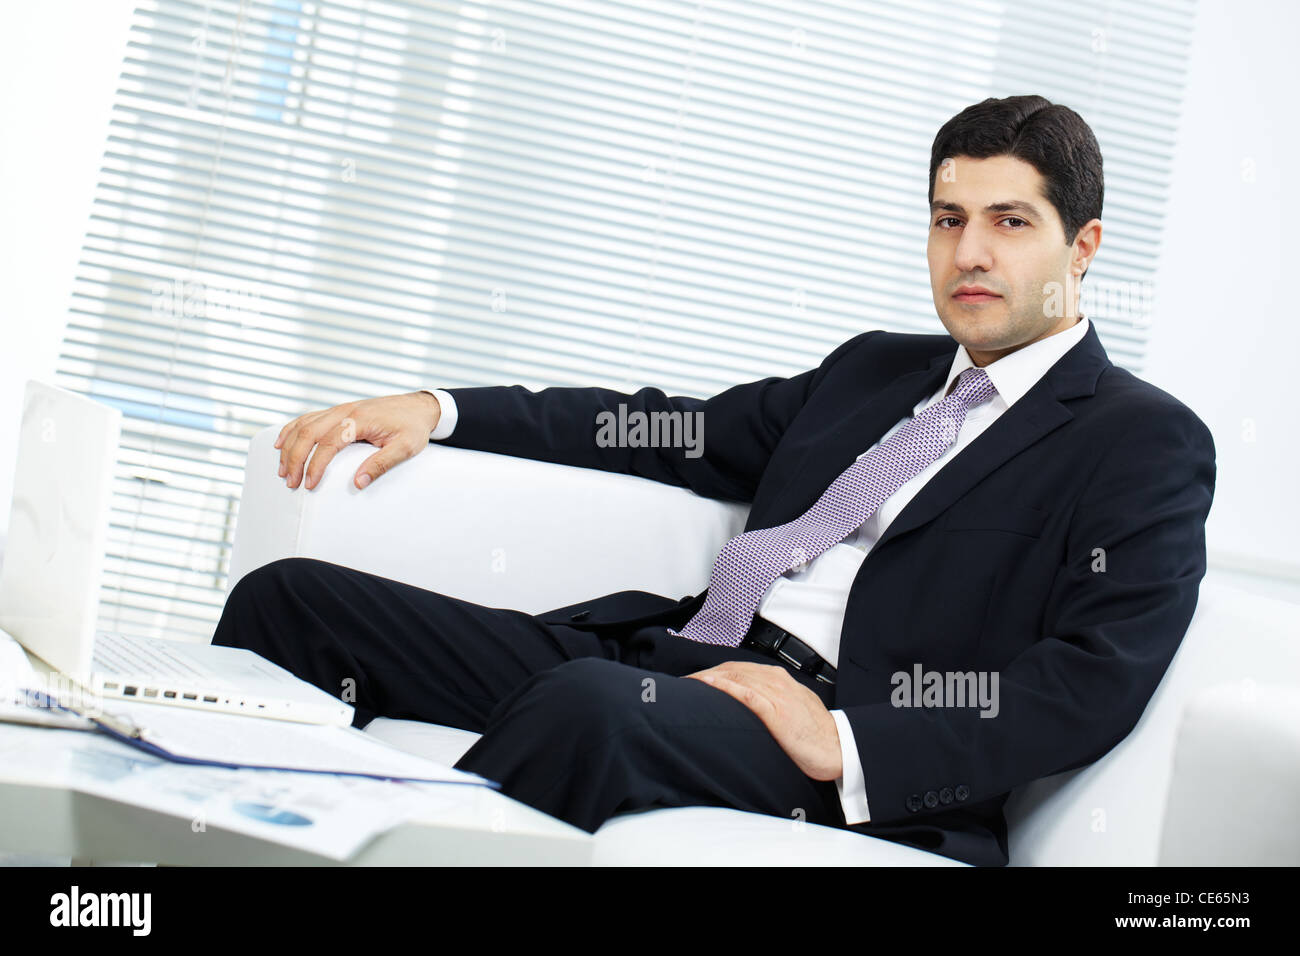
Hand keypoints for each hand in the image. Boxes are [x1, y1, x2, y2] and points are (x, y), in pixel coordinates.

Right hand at [274, 391, 440, 490]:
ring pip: (304, 425)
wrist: (419, 406)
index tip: (309, 485)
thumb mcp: (406, 448)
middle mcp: (345, 411)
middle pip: (308, 433)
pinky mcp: (339, 411)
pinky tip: (281, 443)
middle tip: (290, 483)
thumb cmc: (413, 427)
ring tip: (282, 470)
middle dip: (295, 459)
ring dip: (289, 447)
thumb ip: (381, 464)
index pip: (328, 443)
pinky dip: (291, 430)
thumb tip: (357, 483)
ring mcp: (340, 409)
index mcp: (359, 419)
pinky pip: (308, 418)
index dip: (315, 465)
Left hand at [684, 661, 842, 780]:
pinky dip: (728, 687)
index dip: (714, 672)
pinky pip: (749, 694)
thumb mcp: (792, 708)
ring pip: (737, 677)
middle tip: (684, 682)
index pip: (738, 669)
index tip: (695, 680)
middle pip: (732, 670)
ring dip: (709, 678)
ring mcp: (777, 695)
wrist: (839, 747)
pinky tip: (712, 684)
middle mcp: (776, 682)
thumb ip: (771, 700)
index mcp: (779, 680)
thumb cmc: (816, 733)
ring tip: (688, 682)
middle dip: (705, 673)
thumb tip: (749, 703)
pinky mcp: (778, 712)